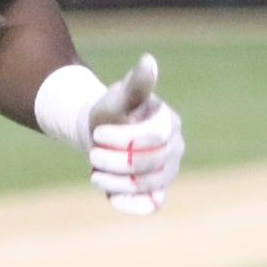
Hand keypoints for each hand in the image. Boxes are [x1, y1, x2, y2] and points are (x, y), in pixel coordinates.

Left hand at [84, 55, 184, 216]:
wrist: (100, 133)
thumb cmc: (111, 111)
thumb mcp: (119, 96)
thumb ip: (136, 84)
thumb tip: (148, 60)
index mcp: (170, 123)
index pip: (152, 138)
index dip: (123, 139)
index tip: (98, 132)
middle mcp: (175, 148)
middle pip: (149, 164)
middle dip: (116, 161)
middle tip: (92, 154)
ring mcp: (168, 172)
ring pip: (147, 185)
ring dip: (116, 182)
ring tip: (94, 175)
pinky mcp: (157, 191)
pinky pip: (151, 205)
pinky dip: (132, 204)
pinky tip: (111, 198)